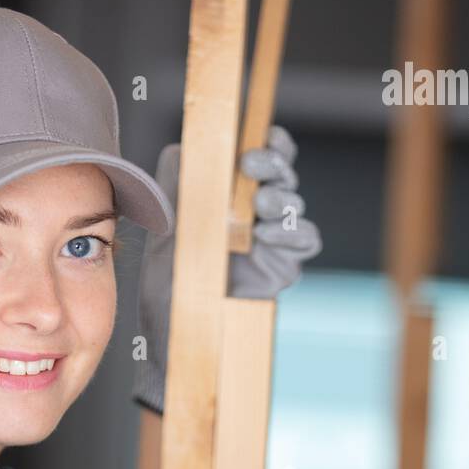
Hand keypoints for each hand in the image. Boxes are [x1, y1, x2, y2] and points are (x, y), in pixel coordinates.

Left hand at [132, 125, 322, 414]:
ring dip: (279, 195)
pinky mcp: (282, 267)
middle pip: (283, 173)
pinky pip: (304, 239)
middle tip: (251, 164)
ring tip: (258, 205)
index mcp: (230, 197)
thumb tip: (183, 144)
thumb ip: (173, 182)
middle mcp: (255, 215)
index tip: (256, 136)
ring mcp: (272, 241)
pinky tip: (266, 234)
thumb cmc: (167, 283)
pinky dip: (292, 230)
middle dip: (273, 162)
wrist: (171, 332)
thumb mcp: (164, 226)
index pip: (259, 158)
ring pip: (295, 202)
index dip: (267, 142)